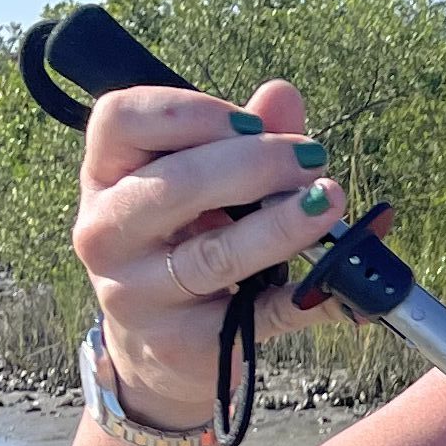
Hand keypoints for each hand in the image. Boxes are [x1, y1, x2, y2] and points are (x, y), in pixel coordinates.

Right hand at [71, 78, 346, 423]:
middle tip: (312, 158)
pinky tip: (340, 279)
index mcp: (104, 177)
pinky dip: (308, 296)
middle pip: (176, 184)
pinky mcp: (182, 344)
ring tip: (328, 202)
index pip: (121, 119)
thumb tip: (283, 96)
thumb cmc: (184, 244)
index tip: (250, 122)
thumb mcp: (199, 188)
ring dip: (283, 225)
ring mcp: (137, 295)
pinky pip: (257, 316)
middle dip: (255, 164)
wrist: (160, 350)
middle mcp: (106, 233)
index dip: (190, 111)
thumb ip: (242, 139)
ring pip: (215, 254)